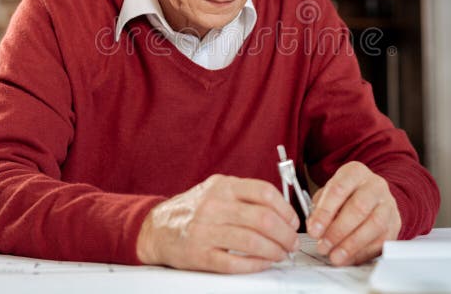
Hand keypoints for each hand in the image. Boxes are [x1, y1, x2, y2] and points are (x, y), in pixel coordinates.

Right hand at [136, 174, 299, 272]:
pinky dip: (256, 265)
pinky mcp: (200, 255)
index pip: (264, 192)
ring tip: (281, 254)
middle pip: (263, 219)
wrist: (157, 228)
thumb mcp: (217, 190)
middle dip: (285, 235)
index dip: (286, 209)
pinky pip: (235, 263)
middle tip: (292, 243)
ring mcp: (206, 231)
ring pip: (253, 242)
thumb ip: (245, 194)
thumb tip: (282, 209)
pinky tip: (263, 262)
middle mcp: (214, 206)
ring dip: (275, 251)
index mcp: (223, 186)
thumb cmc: (194, 209)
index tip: (293, 221)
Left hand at [306, 161, 400, 265]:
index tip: (314, 229)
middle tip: (323, 245)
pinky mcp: (394, 224)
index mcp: (355, 173)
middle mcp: (375, 186)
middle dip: (338, 231)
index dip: (325, 212)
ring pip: (373, 225)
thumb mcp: (329, 193)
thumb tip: (315, 227)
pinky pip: (381, 241)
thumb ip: (319, 207)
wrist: (374, 195)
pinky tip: (348, 258)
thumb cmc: (348, 194)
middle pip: (358, 207)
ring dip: (351, 245)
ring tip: (335, 255)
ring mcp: (388, 205)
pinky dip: (362, 253)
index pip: (339, 189)